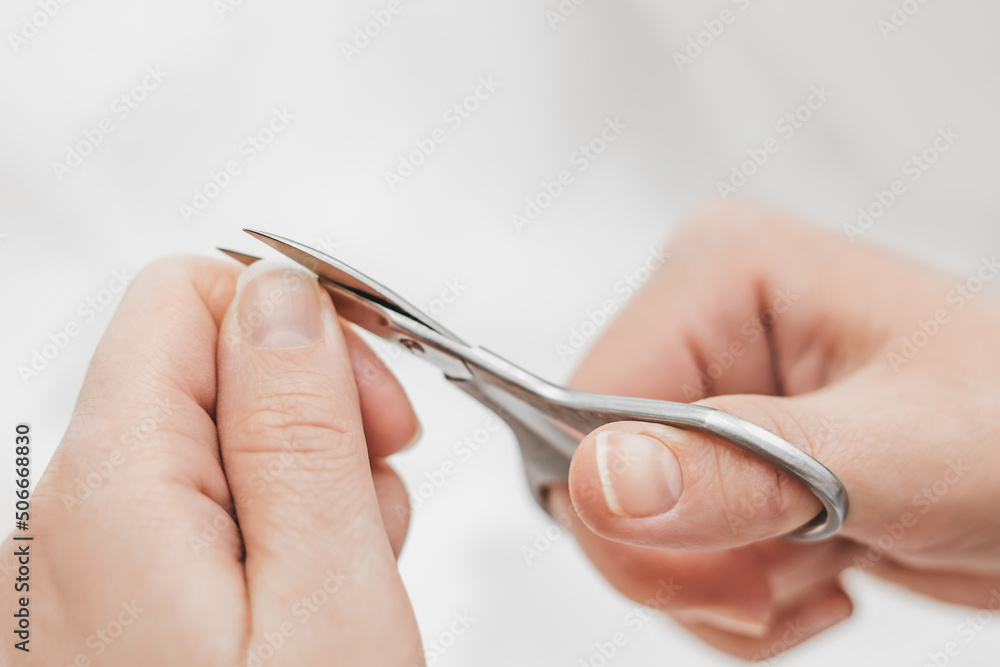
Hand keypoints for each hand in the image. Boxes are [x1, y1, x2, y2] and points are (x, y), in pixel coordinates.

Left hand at [2, 257, 423, 665]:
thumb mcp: (328, 598)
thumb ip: (300, 432)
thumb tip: (278, 293)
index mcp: (111, 498)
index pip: (186, 298)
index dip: (303, 333)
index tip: (375, 409)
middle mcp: (56, 530)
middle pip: (200, 380)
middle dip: (312, 422)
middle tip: (373, 506)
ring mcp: (66, 582)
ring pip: (205, 457)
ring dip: (295, 492)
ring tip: (344, 583)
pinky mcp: (93, 618)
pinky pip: (185, 528)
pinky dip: (258, 547)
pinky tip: (297, 612)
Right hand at [549, 201, 999, 659]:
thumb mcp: (901, 454)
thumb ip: (747, 467)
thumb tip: (604, 482)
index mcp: (723, 274)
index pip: (586, 406)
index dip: (628, 511)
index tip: (726, 576)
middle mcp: (704, 326)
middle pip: (597, 475)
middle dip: (687, 559)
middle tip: (783, 578)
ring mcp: (710, 393)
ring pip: (629, 526)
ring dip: (722, 581)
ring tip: (828, 560)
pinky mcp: (724, 454)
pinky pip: (667, 549)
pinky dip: (730, 594)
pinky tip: (817, 571)